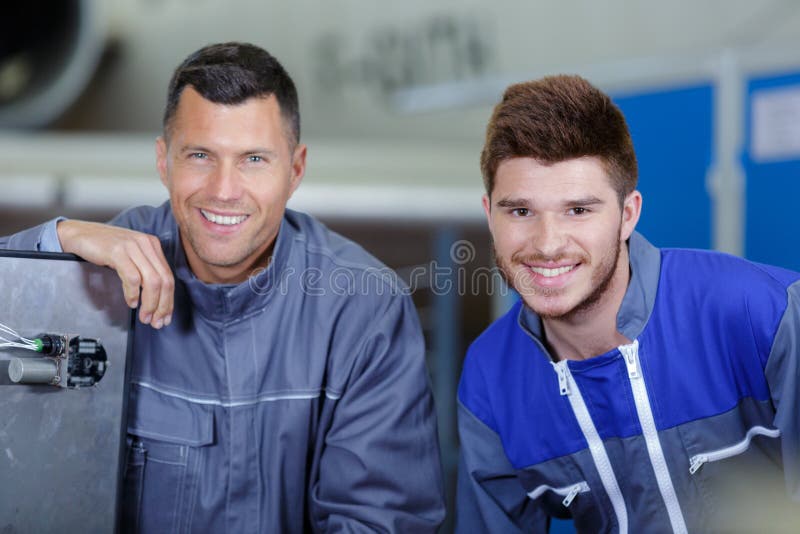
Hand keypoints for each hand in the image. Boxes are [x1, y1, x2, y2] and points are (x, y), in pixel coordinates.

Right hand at [57, 220, 173, 328]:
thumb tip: (157, 299)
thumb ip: (145, 270)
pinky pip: (133, 277)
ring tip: (144, 316)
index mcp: (152, 245)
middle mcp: (146, 244)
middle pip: (164, 281)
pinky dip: (133, 294)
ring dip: (149, 304)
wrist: (80, 233)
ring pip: (152, 281)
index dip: (169, 301)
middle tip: (156, 322)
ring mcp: (132, 247)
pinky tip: (131, 302)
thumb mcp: (131, 256)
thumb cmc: (104, 248)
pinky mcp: (117, 251)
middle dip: (162, 306)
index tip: (165, 317)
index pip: (168, 277)